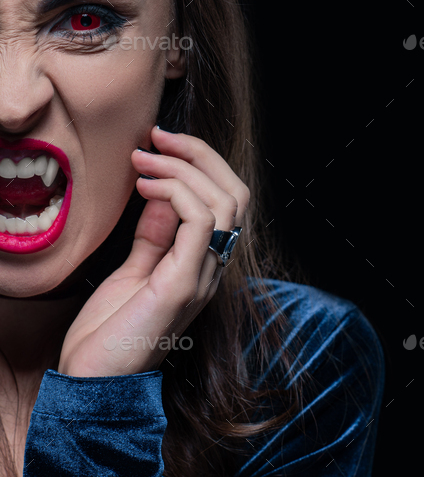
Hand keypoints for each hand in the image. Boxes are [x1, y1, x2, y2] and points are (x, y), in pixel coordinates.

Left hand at [57, 125, 249, 377]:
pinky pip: (200, 222)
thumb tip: (163, 191)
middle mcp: (211, 268)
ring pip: (225, 202)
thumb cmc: (109, 333)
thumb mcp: (134, 270)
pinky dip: (176, 192)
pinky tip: (146, 186)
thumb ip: (155, 234)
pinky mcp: (182, 285)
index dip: (202, 162)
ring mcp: (202, 277)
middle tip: (159, 136)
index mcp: (203, 263)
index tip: (161, 140)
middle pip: (237, 193)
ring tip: (144, 158)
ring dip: (183, 168)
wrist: (91, 384)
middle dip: (200, 154)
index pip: (229, 200)